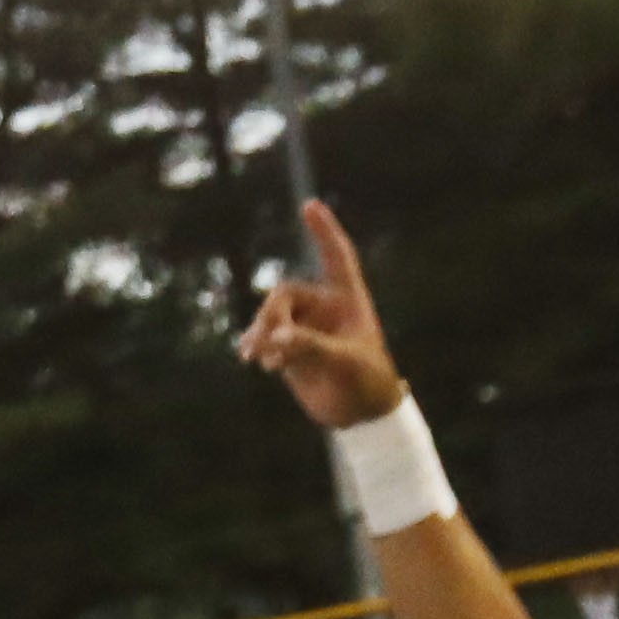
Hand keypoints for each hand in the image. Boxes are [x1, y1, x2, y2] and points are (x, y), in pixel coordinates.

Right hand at [234, 199, 407, 429]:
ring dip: (260, 333)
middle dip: (272, 316)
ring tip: (255, 356)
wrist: (360, 414)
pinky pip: (264, 341)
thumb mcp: (343, 362)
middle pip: (285, 295)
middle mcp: (323, 309)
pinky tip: (252, 359)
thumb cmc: (365, 382)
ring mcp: (304, 329)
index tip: (309, 204)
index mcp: (347, 300)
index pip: (335, 257)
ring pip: (269, 318)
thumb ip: (310, 346)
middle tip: (270, 342)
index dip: (323, 231)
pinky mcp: (289, 351)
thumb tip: (274, 338)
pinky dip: (256, 347)